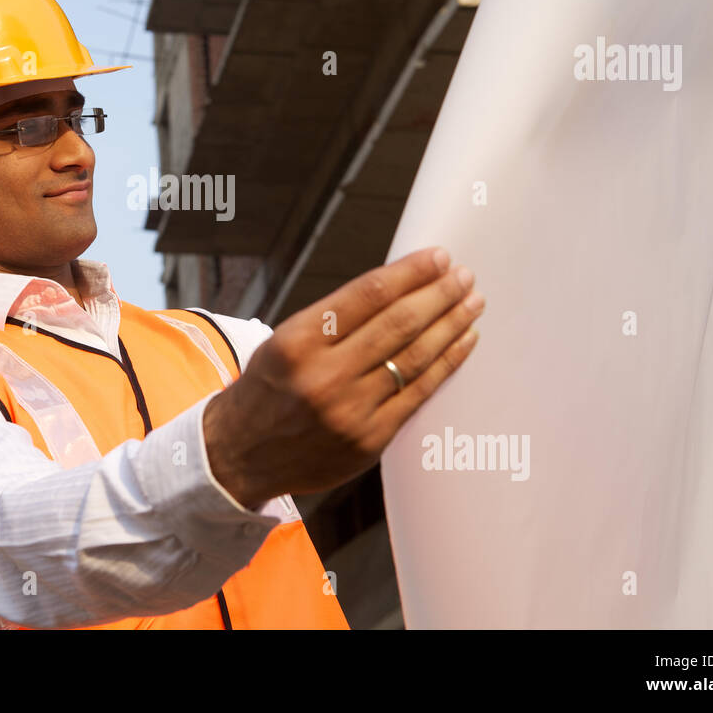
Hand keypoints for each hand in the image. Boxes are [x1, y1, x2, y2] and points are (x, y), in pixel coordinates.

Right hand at [203, 247, 482, 508]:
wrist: (240, 455)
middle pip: (398, 324)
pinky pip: (418, 394)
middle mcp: (323, 375)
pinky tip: (463, 343)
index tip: (437, 257)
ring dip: (450, 325)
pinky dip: (446, 364)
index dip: (410, 273)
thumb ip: (335, 319)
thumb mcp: (284, 341)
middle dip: (438, 294)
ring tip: (471, 303)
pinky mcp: (369, 440)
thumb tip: (399, 287)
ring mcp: (349, 411)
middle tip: (464, 276)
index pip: (368, 295)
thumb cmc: (268, 389)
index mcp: (297, 341)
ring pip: (414, 357)